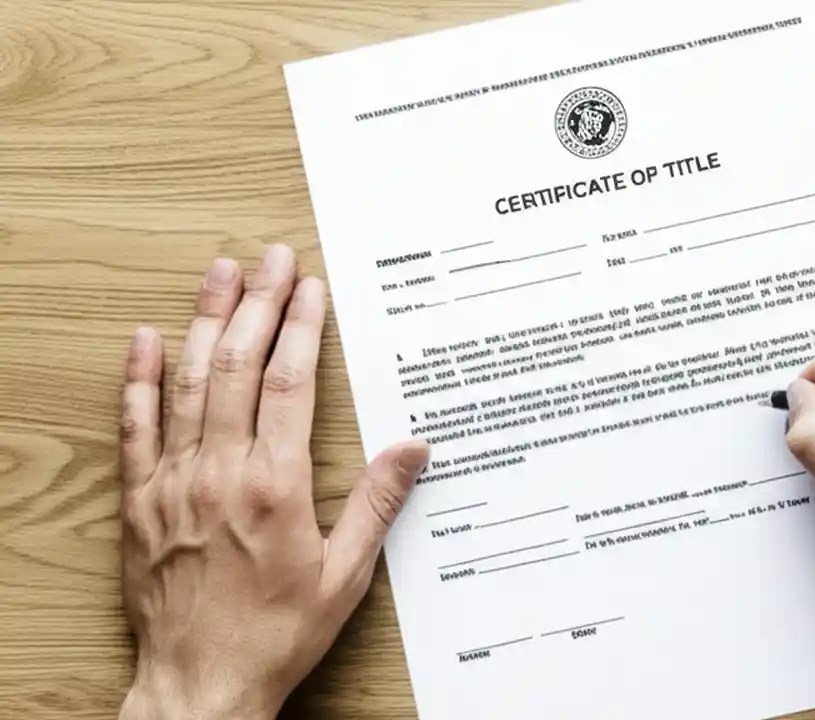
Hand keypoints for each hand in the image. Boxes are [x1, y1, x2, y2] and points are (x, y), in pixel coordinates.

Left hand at [117, 246, 429, 718]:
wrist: (201, 684)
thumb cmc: (277, 632)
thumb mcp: (347, 574)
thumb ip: (379, 502)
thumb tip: (415, 446)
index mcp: (276, 486)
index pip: (290, 383)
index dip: (301, 327)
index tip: (310, 287)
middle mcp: (221, 472)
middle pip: (238, 367)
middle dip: (259, 304)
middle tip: (273, 258)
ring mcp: (174, 483)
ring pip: (188, 382)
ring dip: (206, 320)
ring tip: (221, 273)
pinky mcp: (140, 502)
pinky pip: (135, 427)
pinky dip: (139, 379)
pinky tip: (146, 339)